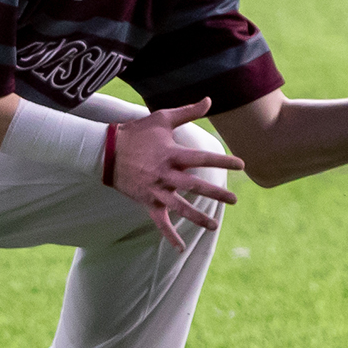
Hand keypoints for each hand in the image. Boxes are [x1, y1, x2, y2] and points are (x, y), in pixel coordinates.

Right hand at [110, 98, 244, 250]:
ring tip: (214, 226)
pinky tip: (180, 248)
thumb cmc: (137, 132)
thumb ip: (188, 111)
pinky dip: (169, 236)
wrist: (106, 151)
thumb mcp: (162, 118)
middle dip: (216, 194)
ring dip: (197, 218)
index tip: (241, 165)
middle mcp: (166, 174)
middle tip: (234, 200)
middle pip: (195, 186)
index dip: (223, 161)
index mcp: (172, 154)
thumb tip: (210, 99)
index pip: (203, 158)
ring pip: (180, 208)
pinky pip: (159, 222)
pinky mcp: (147, 201)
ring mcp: (156, 190)